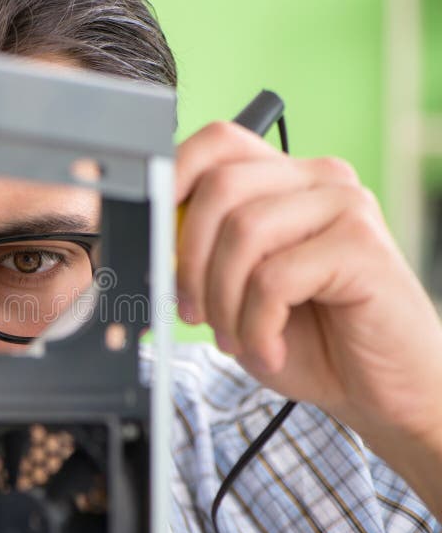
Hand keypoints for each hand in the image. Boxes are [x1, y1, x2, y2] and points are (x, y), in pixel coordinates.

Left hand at [175, 122, 441, 485]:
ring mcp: (344, 207)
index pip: (217, 143)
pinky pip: (275, 277)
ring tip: (236, 339)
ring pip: (243, 231)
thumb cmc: (311, 338)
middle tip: (192, 313)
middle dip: (188, 261)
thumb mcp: (238, 293)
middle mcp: (317, 180)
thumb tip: (154, 235)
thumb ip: (203, 256)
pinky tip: (270, 348)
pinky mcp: (363, 246)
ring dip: (223, 301)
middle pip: (219, 186)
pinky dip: (256, 325)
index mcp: (284, 181)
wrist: (380, 388)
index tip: (152, 233)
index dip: (172, 178)